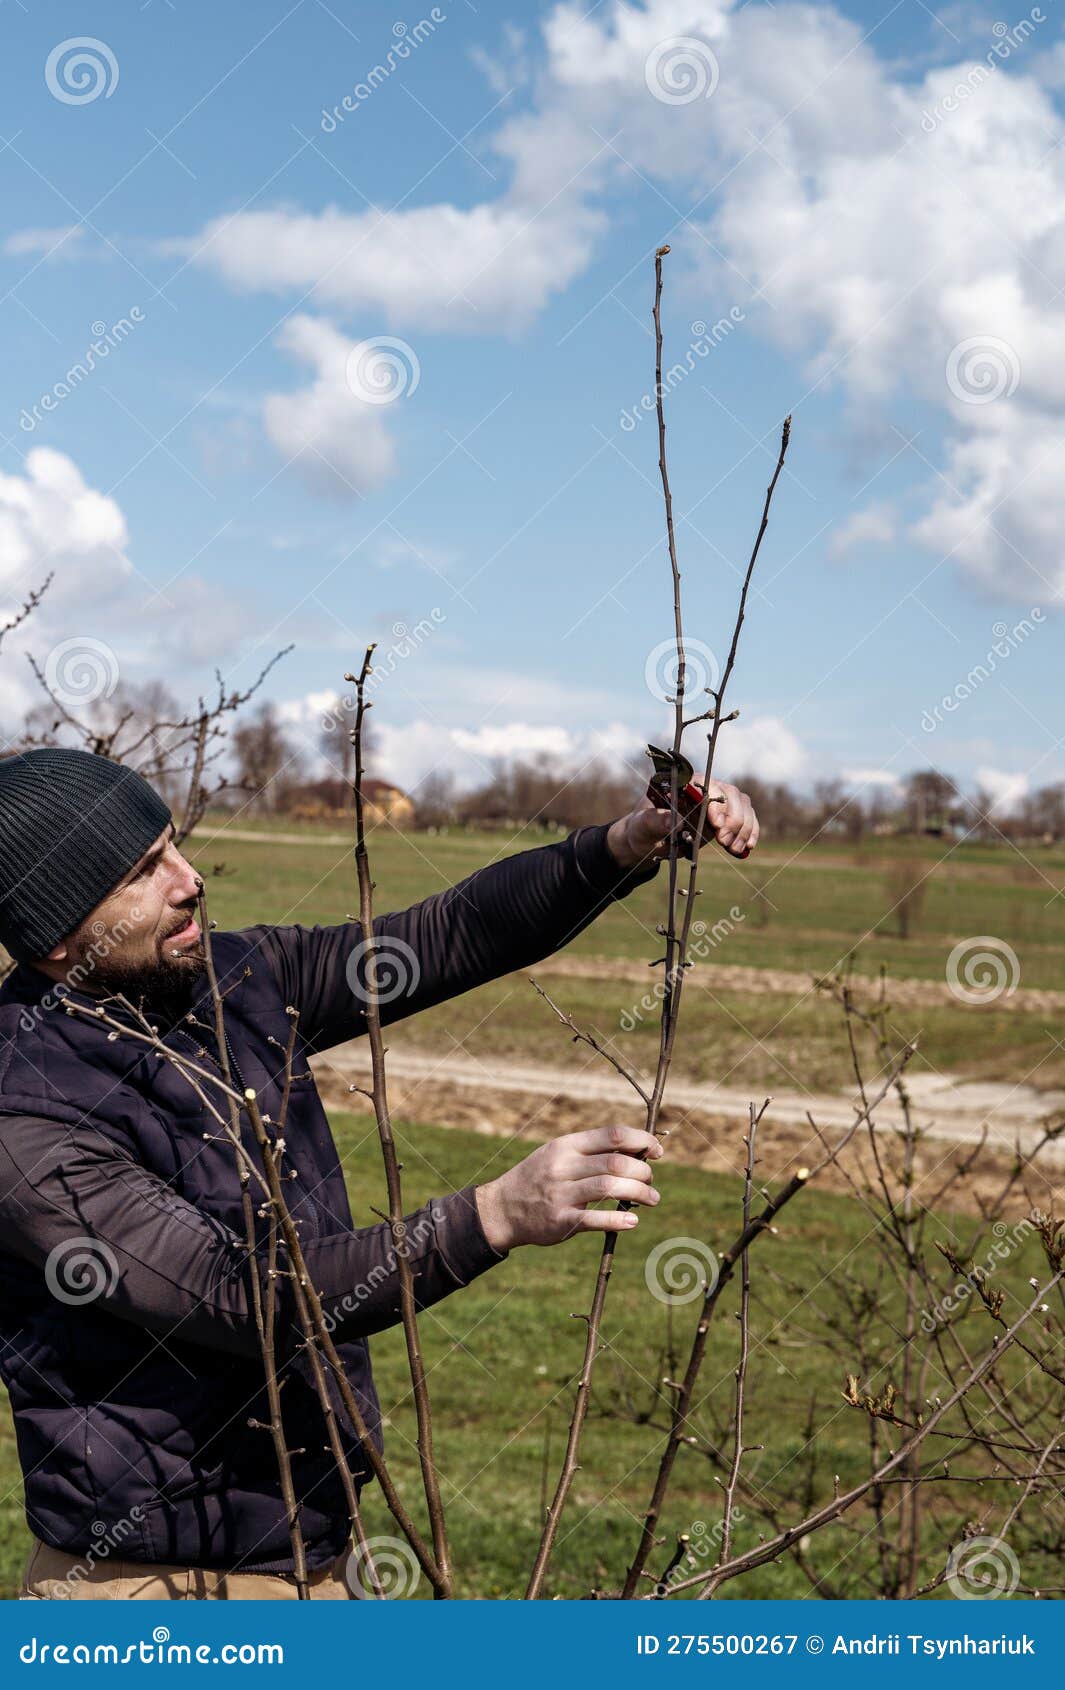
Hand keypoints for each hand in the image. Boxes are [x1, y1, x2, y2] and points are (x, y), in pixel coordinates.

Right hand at [474, 1125, 662, 1251]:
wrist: (503, 1208)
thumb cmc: (540, 1177)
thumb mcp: (558, 1154)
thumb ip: (591, 1151)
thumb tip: (637, 1151)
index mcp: (566, 1145)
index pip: (612, 1135)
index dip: (641, 1140)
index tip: (657, 1151)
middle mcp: (563, 1166)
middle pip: (616, 1163)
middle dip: (643, 1171)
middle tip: (651, 1181)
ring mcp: (560, 1194)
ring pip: (609, 1188)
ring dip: (639, 1193)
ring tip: (653, 1199)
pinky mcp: (560, 1221)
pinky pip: (594, 1219)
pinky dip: (618, 1219)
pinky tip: (633, 1221)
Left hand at [607, 780, 758, 868]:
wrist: (648, 841)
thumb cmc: (642, 829)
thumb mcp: (642, 827)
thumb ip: (655, 822)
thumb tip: (674, 821)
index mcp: (681, 783)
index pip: (705, 784)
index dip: (715, 802)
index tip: (716, 825)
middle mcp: (702, 787)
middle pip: (729, 793)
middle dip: (732, 818)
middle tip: (725, 842)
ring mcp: (716, 801)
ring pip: (742, 804)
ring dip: (743, 827)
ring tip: (734, 848)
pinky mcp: (725, 816)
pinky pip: (746, 817)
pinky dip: (750, 831)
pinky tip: (747, 847)